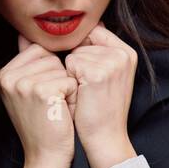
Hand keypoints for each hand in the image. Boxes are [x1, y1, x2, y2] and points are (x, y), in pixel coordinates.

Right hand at [0, 34, 77, 167]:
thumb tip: (24, 33)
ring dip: (67, 88)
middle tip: (51, 104)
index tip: (44, 96)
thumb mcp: (30, 91)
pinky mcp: (40, 91)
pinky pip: (69, 80)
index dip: (51, 72)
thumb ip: (28, 61)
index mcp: (3, 73)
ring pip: (62, 68)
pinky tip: (61, 112)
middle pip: (50, 57)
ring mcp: (22, 83)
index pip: (39, 50)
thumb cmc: (45, 124)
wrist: (46, 156)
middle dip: (59, 78)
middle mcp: (8, 76)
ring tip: (55, 108)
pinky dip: (72, 96)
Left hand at [65, 21, 138, 167]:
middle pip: (81, 44)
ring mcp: (112, 62)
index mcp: (127, 52)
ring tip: (87, 94)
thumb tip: (41, 29)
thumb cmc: (97, 109)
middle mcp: (123, 53)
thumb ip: (81, 47)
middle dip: (77, 66)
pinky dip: (70, 80)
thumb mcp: (98, 74)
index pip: (92, 35)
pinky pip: (69, 65)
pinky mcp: (98, 73)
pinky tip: (82, 96)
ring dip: (72, 74)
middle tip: (91, 90)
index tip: (88, 77)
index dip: (81, 56)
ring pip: (73, 54)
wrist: (105, 138)